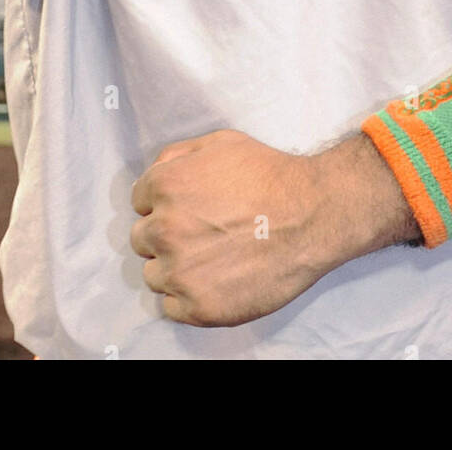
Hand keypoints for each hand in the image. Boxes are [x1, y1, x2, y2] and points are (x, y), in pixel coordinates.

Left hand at [131, 129, 336, 326]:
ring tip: (211, 260)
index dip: (164, 204)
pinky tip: (215, 282)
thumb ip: (177, 155)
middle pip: (142, 240)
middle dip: (166, 235)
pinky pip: (171, 307)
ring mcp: (180, 272)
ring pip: (154, 275)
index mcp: (165, 187)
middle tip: (201, 235)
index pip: (140, 201)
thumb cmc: (270, 175)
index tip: (189, 209)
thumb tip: (155, 174)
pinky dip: (188, 298)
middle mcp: (164, 229)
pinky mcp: (198, 307)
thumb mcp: (221, 143)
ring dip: (174, 268)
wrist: (312, 215)